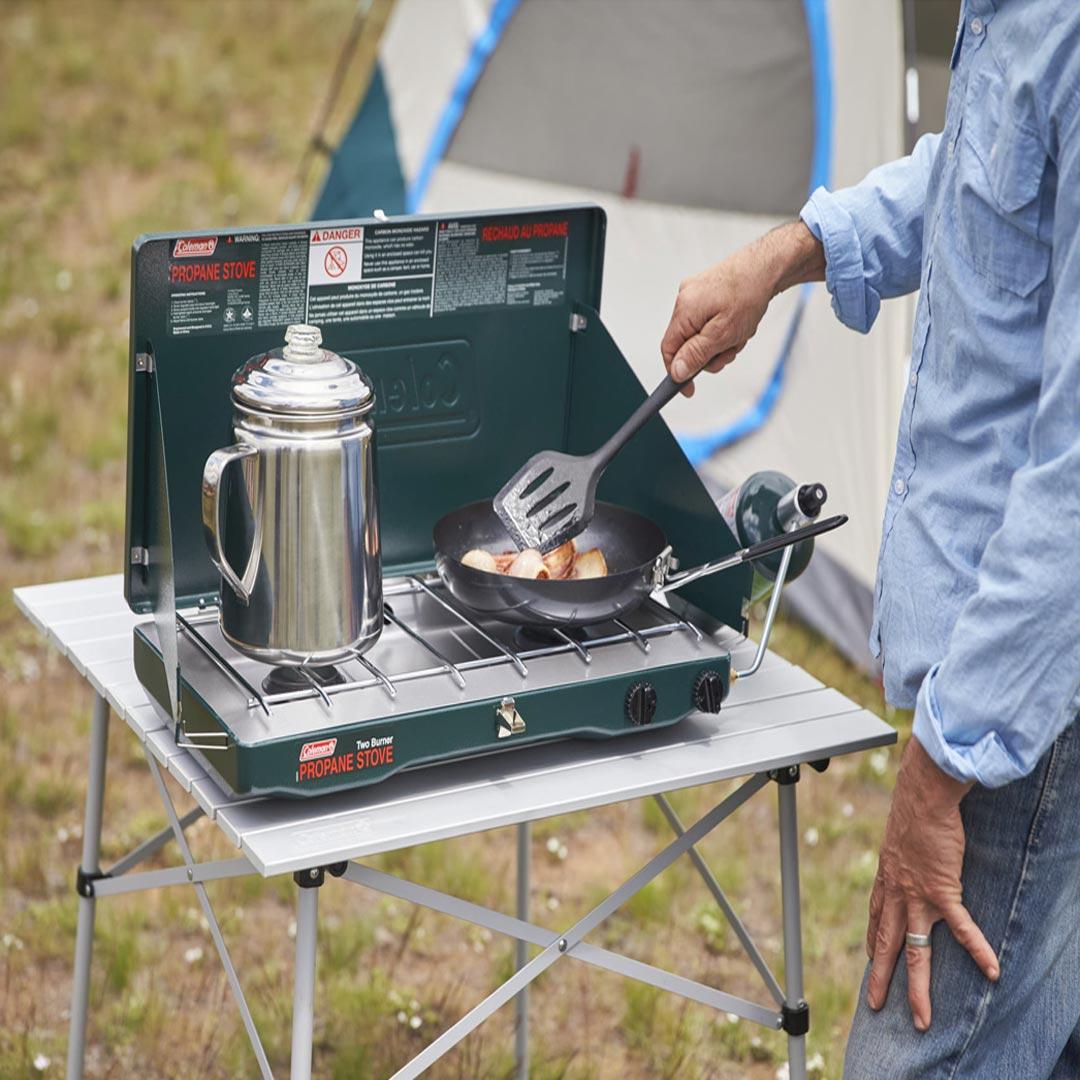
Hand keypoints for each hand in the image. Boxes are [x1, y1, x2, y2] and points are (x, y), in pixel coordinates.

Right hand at [660, 221, 823, 396]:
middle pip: (686, 343)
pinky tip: (740, 321)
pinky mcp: (707, 292)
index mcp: (684, 310)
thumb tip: (676, 372)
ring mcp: (695, 294)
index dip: (677, 371)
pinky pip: (709, 321)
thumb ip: (697, 354)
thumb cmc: (749, 294)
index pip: (668, 349)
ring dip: (721, 341)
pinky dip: (724, 327)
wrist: (768, 266)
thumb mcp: (723, 333)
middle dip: (710, 353)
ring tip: (741, 331)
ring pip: (701, 334)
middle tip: (730, 350)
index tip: (688, 389)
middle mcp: (684, 299)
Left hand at [866, 737, 998, 1030]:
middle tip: (874, 1006)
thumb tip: (911, 842)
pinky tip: (991, 972)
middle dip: (880, 978)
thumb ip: (904, 849)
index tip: (870, 958)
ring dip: (918, 987)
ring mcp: (918, 897)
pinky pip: (962, 930)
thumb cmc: (914, 810)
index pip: (877, 917)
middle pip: (887, 944)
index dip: (873, 940)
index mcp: (887, 879)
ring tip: (922, 1019)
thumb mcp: (899, 835)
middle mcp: (897, 893)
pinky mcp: (943, 892)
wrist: (921, 797)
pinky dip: (977, 951)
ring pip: (916, 952)